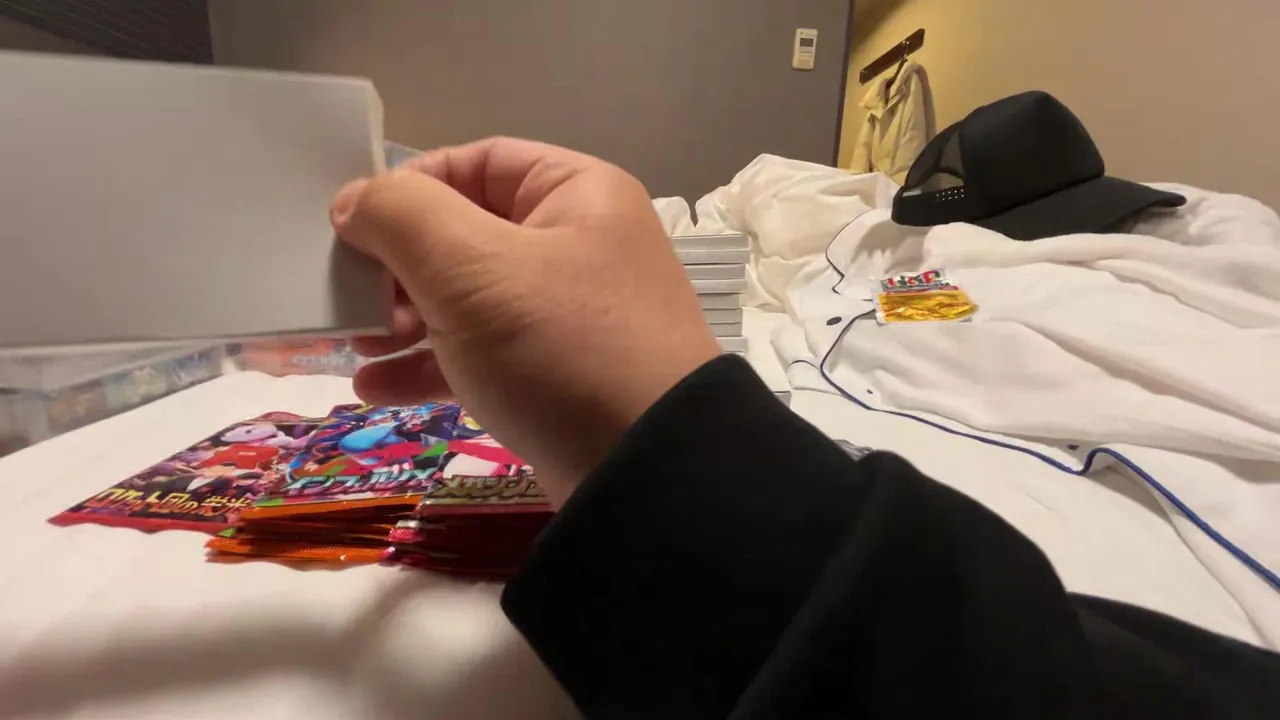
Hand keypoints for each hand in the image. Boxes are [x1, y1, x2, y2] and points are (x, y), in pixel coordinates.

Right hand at [330, 138, 719, 504]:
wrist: (647, 473)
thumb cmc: (561, 347)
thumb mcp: (473, 267)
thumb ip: (402, 217)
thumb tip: (356, 202)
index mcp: (575, 194)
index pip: (474, 163)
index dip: (406, 189)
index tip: (349, 230)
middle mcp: (576, 245)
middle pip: (461, 234)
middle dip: (395, 268)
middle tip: (349, 302)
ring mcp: (566, 316)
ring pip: (464, 300)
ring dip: (400, 320)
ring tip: (354, 347)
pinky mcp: (554, 378)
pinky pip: (478, 356)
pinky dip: (427, 366)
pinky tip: (377, 387)